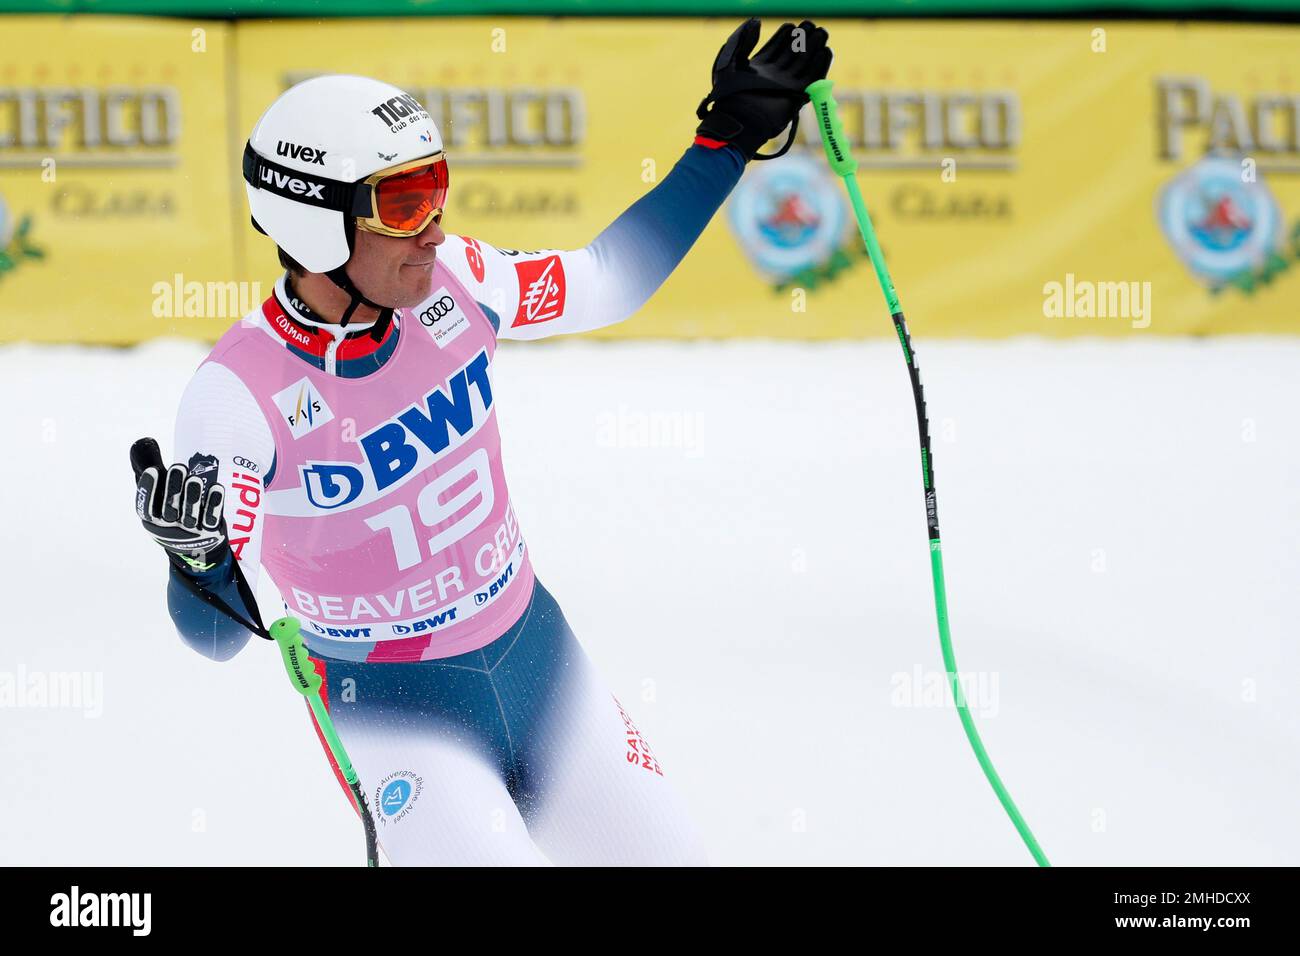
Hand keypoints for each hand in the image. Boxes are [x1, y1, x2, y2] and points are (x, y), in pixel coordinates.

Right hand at [131, 437, 228, 573]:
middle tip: (179, 467)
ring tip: (194, 478)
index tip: (154, 469)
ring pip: (191, 514)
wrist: (195, 546)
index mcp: (152, 519)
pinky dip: (214, 503)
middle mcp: (169, 528)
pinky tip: (216, 487)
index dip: (149, 489)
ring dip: (193, 494)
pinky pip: (212, 518)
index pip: (146, 506)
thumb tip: (142, 443)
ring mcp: (190, 532)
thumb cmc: (170, 510)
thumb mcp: (157, 494)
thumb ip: (150, 469)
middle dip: (174, 487)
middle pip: (169, 509)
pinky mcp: (210, 532)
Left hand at [695, 18, 832, 160]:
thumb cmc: (731, 93)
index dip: (785, 35)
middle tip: (811, 25)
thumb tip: (756, 21)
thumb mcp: (730, 61)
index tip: (791, 25)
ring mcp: (787, 86)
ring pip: (805, 63)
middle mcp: (775, 76)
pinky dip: (820, 66)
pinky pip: (813, 79)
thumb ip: (742, 40)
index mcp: (760, 68)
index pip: (777, 46)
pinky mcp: (797, 97)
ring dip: (814, 48)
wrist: (739, 118)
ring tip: (821, 33)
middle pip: (794, 53)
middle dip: (803, 38)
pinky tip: (825, 51)